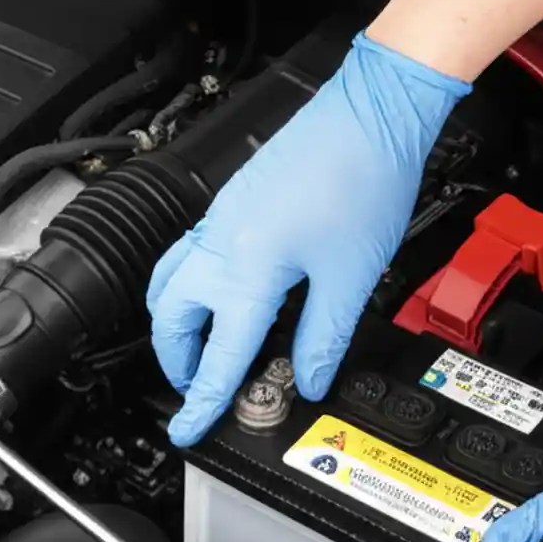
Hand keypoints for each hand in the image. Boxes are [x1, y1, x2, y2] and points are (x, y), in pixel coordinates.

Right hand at [147, 33, 470, 446]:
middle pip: (170, 317)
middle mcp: (221, 243)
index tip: (190, 429)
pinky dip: (195, 287)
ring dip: (179, 323)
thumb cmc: (364, 180)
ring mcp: (222, 219)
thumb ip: (324, 337)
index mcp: (247, 270)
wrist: (372, 113)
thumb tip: (311, 378)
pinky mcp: (234, 203)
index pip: (217, 355)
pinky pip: (192, 254)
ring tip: (207, 347)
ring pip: (171, 282)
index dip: (205, 401)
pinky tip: (230, 296)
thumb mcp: (351, 278)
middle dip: (178, 361)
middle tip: (201, 388)